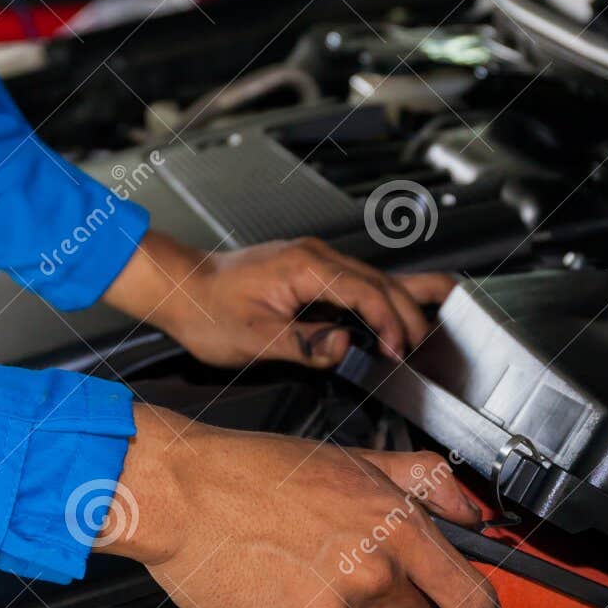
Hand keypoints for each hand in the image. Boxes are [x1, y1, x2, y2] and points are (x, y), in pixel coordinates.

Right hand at [96, 404, 500, 607]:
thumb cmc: (258, 471)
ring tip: (297, 587)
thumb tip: (470, 511)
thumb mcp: (353, 458)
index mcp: (396, 528)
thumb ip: (423, 482)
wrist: (181, 490)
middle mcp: (369, 576)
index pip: (469, 600)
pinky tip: (268, 605)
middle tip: (347, 583)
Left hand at [102, 231, 454, 365]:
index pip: (365, 291)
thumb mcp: (252, 338)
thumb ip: (303, 344)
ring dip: (398, 305)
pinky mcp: (310, 271)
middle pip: (379, 281)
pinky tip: (391, 314)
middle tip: (416, 349)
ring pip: (373, 278)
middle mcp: (314, 256)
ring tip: (425, 327)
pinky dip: (380, 300)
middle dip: (406, 314)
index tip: (397, 350)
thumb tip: (342, 348)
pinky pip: (356, 282)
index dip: (389, 321)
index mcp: (304, 267)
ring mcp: (314, 261)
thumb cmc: (208, 311)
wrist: (182, 290)